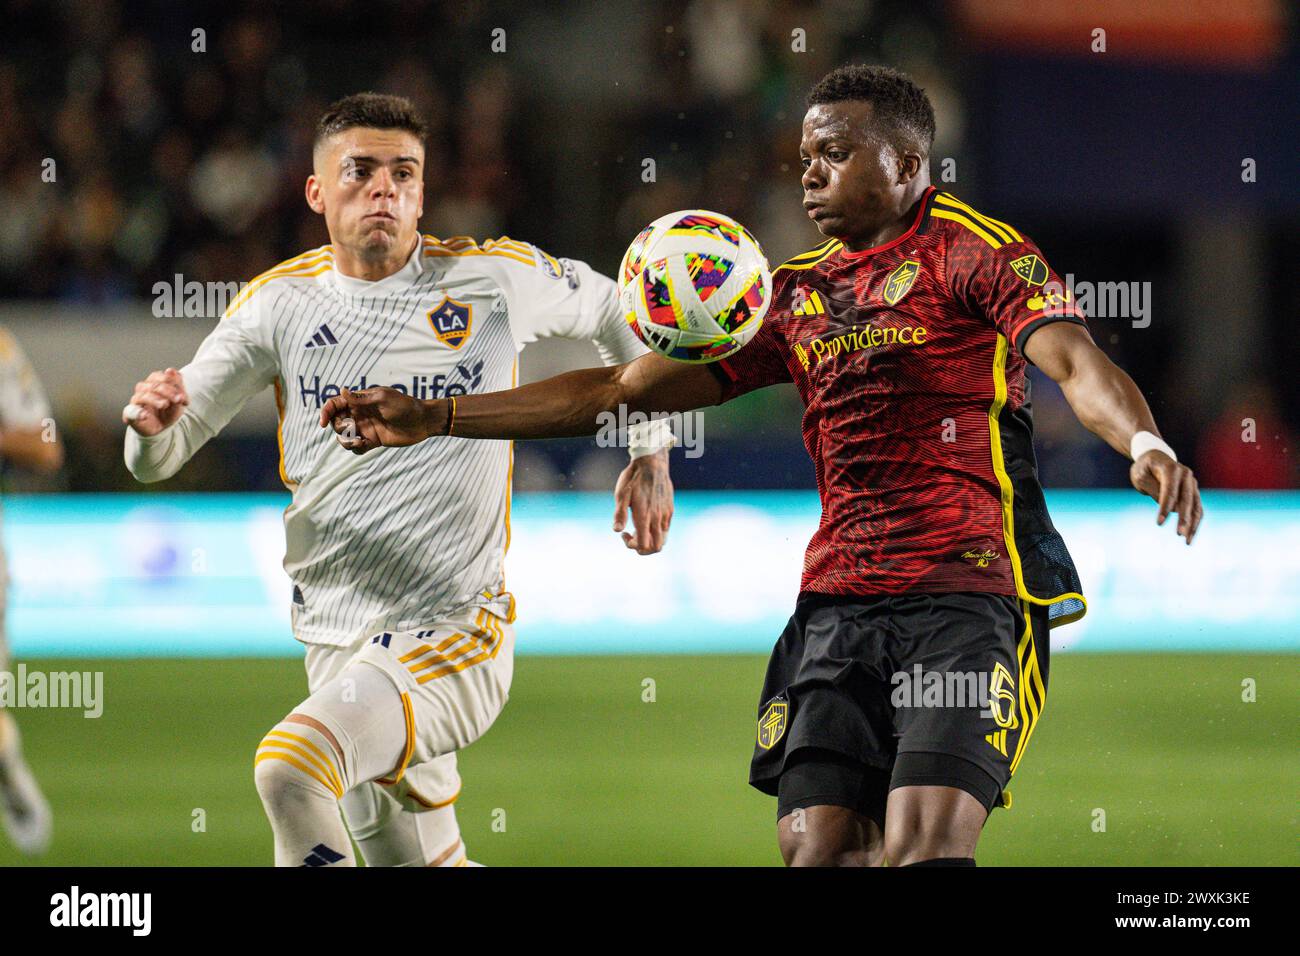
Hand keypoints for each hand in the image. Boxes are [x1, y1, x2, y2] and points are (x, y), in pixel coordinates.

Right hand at [125, 368, 187, 435]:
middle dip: (168, 391)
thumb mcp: (178, 400)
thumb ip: (177, 386)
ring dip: (156, 399)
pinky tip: (145, 415)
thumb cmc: (169, 411)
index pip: (161, 377)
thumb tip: (170, 370)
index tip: (185, 399)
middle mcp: (143, 389)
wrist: (163, 429)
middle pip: (153, 385)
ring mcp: (136, 401)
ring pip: (143, 395)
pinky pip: (130, 411)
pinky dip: (137, 413)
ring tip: (165, 404)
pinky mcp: (130, 414)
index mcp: (154, 382)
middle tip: (179, 400)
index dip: (174, 384)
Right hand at [319, 386, 440, 453]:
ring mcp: (365, 428)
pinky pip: (357, 448)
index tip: (322, 423)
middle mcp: (359, 414)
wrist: (422, 421)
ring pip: (344, 437)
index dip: (325, 412)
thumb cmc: (405, 406)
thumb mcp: (383, 399)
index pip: (335, 404)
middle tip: (353, 429)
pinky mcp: (372, 441)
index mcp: (359, 401)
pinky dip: (356, 448)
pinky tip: (365, 445)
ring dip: (346, 442)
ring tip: (359, 442)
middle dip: (339, 428)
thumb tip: (342, 390)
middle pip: (336, 422)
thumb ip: (362, 398)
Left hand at [613, 450, 673, 553]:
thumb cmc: (634, 478)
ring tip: (639, 527)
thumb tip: (617, 530)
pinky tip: (647, 518)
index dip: (632, 545)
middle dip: (643, 548)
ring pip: (663, 540)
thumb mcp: (621, 494)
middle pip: (656, 548)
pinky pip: (666, 529)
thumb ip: (620, 514)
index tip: (624, 533)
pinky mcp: (670, 510)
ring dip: (650, 539)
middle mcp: (657, 518)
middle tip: (632, 535)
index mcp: (644, 516)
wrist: (653, 463)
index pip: (644, 546)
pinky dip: (656, 531)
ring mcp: (666, 515)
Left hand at [1130, 451, 1202, 543]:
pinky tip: (1190, 536)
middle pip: (1186, 500)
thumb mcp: (1140, 476)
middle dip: (1183, 518)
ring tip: (1187, 541)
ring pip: (1196, 506)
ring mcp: (1192, 484)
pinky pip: (1197, 509)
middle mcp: (1186, 475)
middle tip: (1179, 534)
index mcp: (1171, 468)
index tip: (1159, 523)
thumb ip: (1153, 489)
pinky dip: (1195, 523)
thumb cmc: (1144, 468)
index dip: (1164, 508)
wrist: (1155, 458)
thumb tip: (1171, 509)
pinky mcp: (1194, 492)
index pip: (1169, 491)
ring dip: (1193, 524)